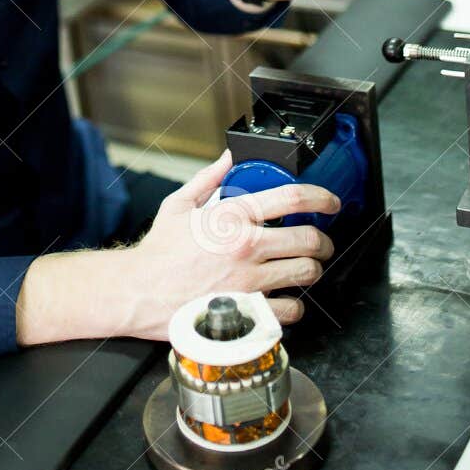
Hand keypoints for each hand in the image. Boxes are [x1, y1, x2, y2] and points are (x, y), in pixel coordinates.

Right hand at [116, 149, 336, 337]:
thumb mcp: (178, 205)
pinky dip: (294, 306)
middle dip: (322, 241)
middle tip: (320, 243)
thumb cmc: (157, 253)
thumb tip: (228, 158)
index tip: (330, 201)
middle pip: (309, 239)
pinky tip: (286, 299)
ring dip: (311, 270)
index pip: (291, 199)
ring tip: (306, 269)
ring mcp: (249, 282)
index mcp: (231, 217)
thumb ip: (208, 179)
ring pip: (306, 274)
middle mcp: (245, 248)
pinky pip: (290, 310)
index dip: (320, 197)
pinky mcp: (248, 311)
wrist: (139, 293)